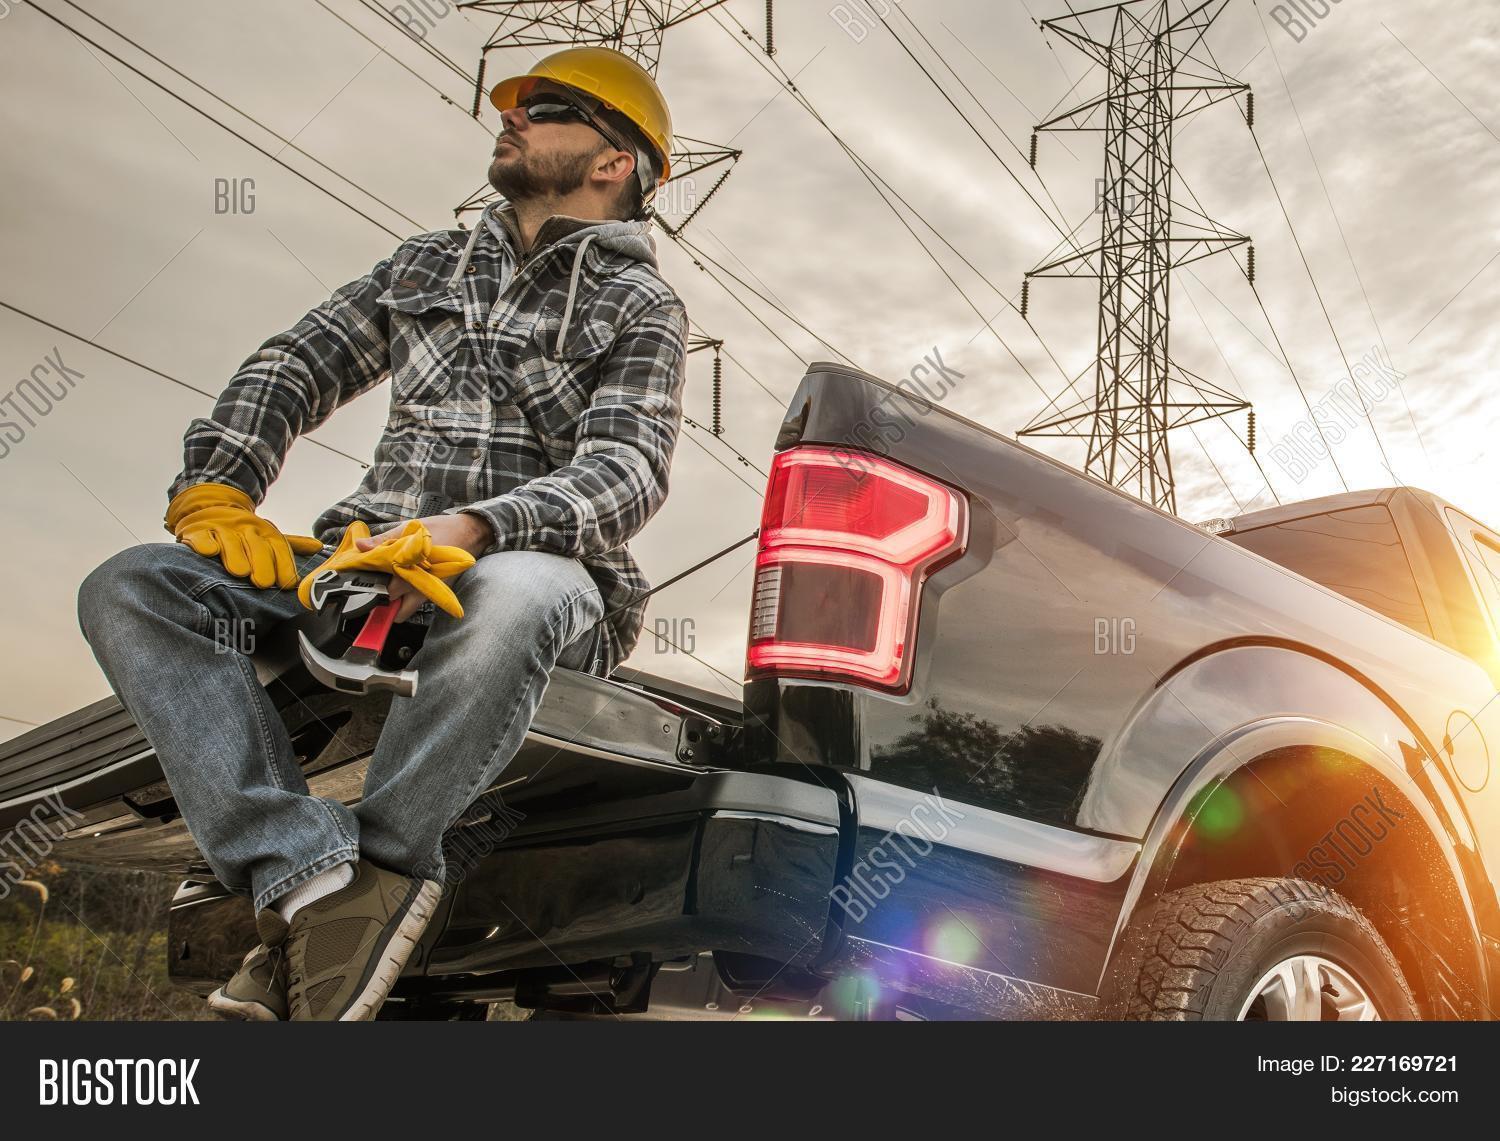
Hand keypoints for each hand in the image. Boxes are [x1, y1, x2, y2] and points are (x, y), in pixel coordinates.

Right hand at [165, 482, 322, 589]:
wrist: (210, 505)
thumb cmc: (243, 530)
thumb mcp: (267, 535)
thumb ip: (291, 544)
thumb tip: (320, 547)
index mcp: (264, 531)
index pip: (278, 547)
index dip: (284, 565)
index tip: (288, 584)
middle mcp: (245, 528)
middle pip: (255, 545)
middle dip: (261, 562)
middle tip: (264, 583)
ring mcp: (221, 527)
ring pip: (229, 541)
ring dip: (235, 555)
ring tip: (240, 571)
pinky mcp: (198, 529)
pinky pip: (202, 536)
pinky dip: (204, 543)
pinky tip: (209, 552)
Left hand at [297, 517, 481, 619]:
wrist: (471, 534)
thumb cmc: (442, 530)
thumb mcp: (410, 528)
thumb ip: (384, 539)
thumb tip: (361, 547)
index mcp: (412, 567)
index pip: (384, 588)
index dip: (367, 590)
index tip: (352, 589)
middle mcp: (421, 584)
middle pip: (393, 605)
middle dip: (378, 602)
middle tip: (364, 593)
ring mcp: (429, 591)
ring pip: (404, 611)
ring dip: (392, 606)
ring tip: (380, 596)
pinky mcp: (435, 592)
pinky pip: (414, 604)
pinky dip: (403, 602)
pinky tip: (397, 589)